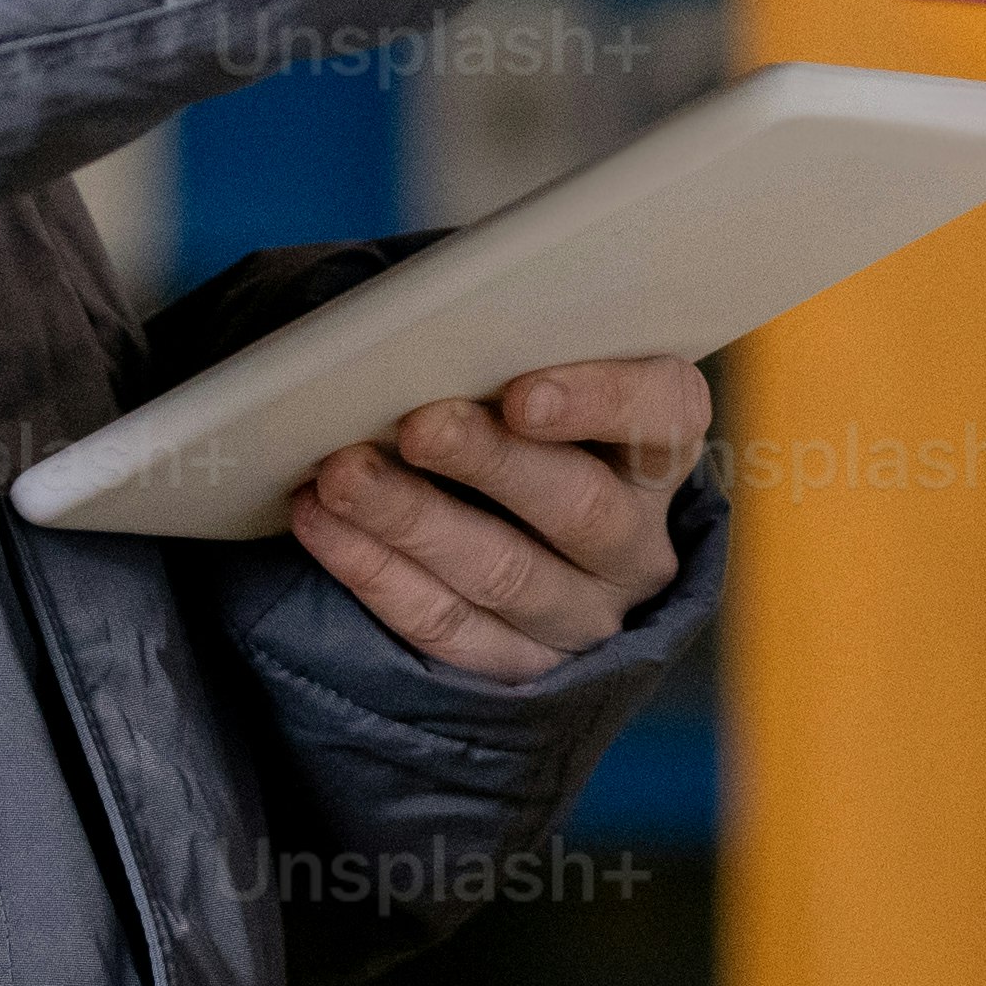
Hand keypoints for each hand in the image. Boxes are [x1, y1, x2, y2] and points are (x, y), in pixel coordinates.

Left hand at [290, 357, 711, 671]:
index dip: (599, 402)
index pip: (663, 417)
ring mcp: (583, 613)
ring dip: (413, 519)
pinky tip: (323, 524)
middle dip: (488, 462)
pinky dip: (378, 573)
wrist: (514, 525)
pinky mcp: (520, 664)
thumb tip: (424, 322)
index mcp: (658, 449)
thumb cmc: (514, 410)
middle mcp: (637, 541)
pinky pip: (448, 627)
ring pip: (503, 572)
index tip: (522, 393)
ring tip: (342, 475)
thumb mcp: (535, 372)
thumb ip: (507, 346)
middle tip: (416, 425)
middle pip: (579, 505)